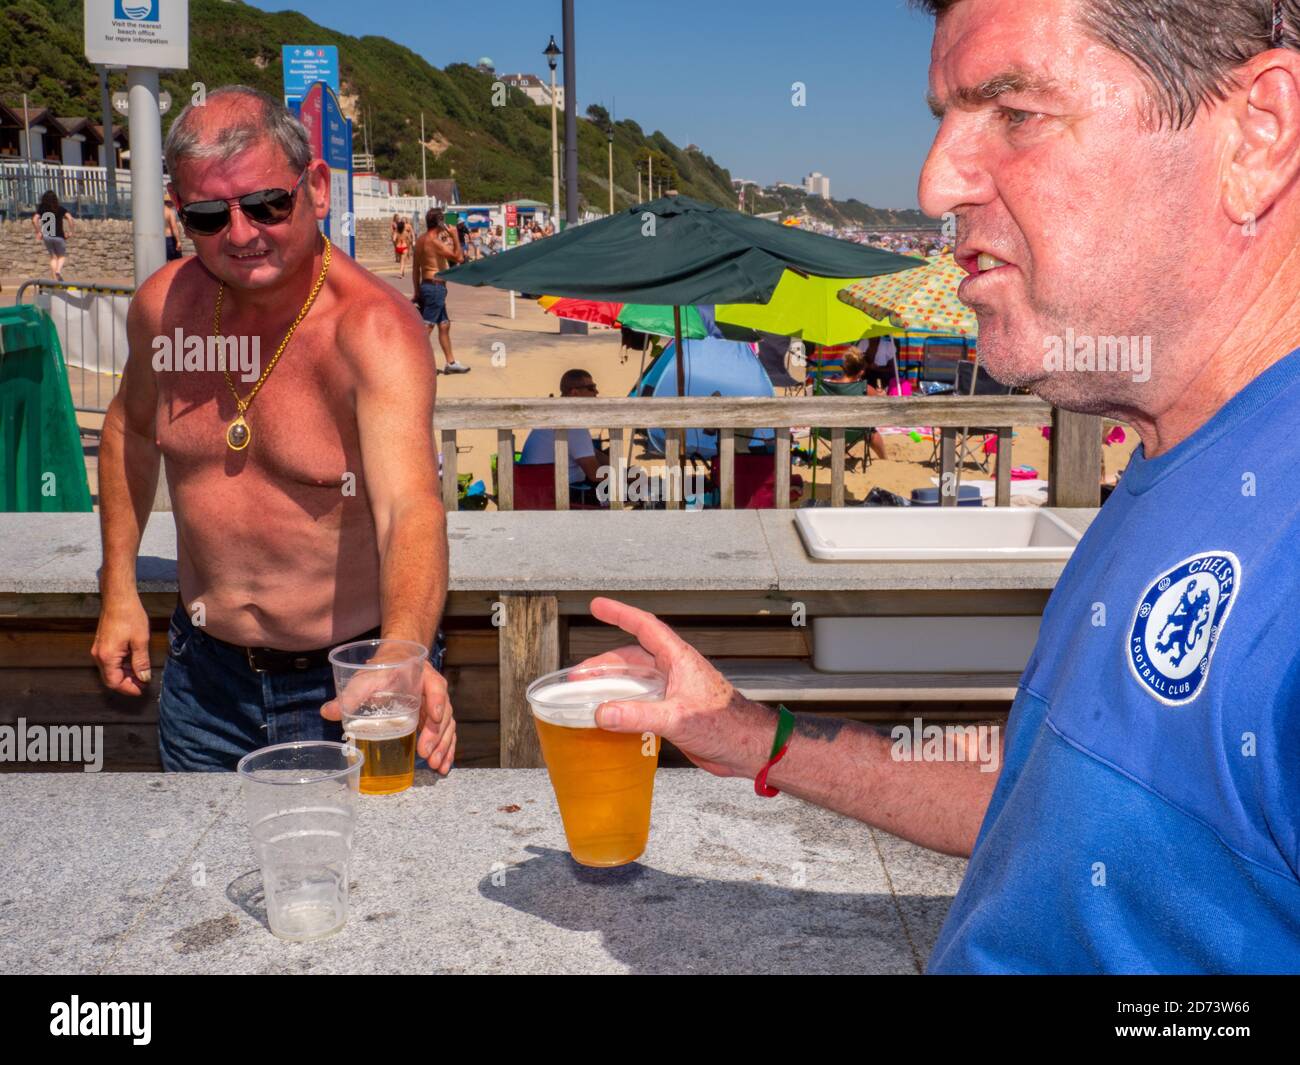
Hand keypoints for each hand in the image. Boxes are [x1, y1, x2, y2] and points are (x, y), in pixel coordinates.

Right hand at [92, 594, 153, 695]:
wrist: (118, 598)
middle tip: (143, 682)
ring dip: (125, 674)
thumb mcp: (141, 641)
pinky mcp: (101, 644)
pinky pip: (110, 661)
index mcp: (107, 657)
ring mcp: (98, 649)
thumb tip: (144, 678)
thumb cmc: (129, 616)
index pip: (114, 682)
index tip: (142, 690)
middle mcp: (99, 655)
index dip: (129, 689)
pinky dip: (121, 666)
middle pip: (111, 678)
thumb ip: (141, 662)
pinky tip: (134, 662)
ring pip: (110, 670)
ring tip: (141, 673)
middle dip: (127, 683)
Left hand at [321, 657, 455, 774]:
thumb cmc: (384, 670)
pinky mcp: (436, 720)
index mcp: (423, 677)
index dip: (437, 702)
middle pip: (444, 713)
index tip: (434, 718)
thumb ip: (352, 695)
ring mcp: (438, 707)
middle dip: (437, 736)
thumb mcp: (367, 679)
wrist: (396, 664)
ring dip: (443, 747)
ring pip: (447, 727)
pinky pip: (446, 735)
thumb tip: (327, 712)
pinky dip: (446, 751)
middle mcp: (435, 692)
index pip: (435, 688)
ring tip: (435, 765)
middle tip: (426, 754)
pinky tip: (443, 766)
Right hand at [579, 597, 774, 777]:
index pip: (645, 627)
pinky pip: (641, 701)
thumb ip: (638, 714)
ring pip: (635, 680)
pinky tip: (611, 717)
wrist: (747, 747)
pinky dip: (623, 705)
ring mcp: (672, 691)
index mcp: (678, 659)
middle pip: (632, 657)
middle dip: (603, 663)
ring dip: (611, 686)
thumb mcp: (677, 717)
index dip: (620, 614)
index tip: (597, 605)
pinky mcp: (673, 711)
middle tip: (578, 675)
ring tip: (587, 695)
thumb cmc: (726, 724)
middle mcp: (673, 671)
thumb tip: (603, 712)